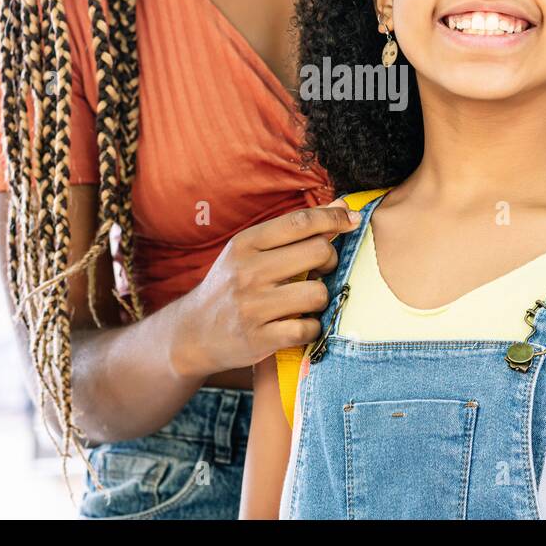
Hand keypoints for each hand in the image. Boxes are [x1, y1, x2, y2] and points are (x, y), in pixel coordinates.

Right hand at [171, 200, 359, 379]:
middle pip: (318, 252)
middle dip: (330, 260)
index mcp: (245, 244)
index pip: (300, 222)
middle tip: (321, 269)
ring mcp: (253, 307)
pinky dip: (312, 328)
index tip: (352, 221)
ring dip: (322, 298)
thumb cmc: (231, 285)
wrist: (192, 333)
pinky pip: (309, 328)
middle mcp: (247, 272)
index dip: (333, 218)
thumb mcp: (252, 251)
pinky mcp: (259, 339)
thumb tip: (343, 206)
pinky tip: (300, 324)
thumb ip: (296, 230)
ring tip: (307, 300)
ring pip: (318, 293)